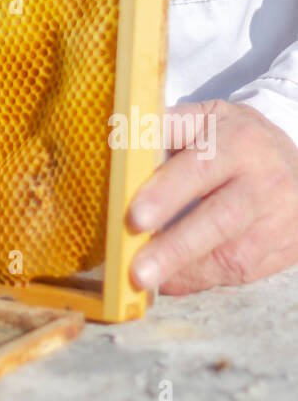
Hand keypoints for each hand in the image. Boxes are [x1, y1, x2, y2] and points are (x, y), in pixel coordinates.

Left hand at [128, 99, 297, 294]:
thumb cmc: (235, 140)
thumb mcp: (206, 119)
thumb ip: (166, 130)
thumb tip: (119, 146)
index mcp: (239, 142)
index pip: (200, 168)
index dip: (167, 193)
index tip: (134, 217)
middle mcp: (263, 182)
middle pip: (220, 220)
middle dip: (175, 247)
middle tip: (138, 270)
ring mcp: (278, 220)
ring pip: (232, 255)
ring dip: (184, 272)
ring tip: (145, 281)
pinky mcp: (284, 249)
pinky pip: (241, 273)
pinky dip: (201, 280)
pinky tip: (171, 281)